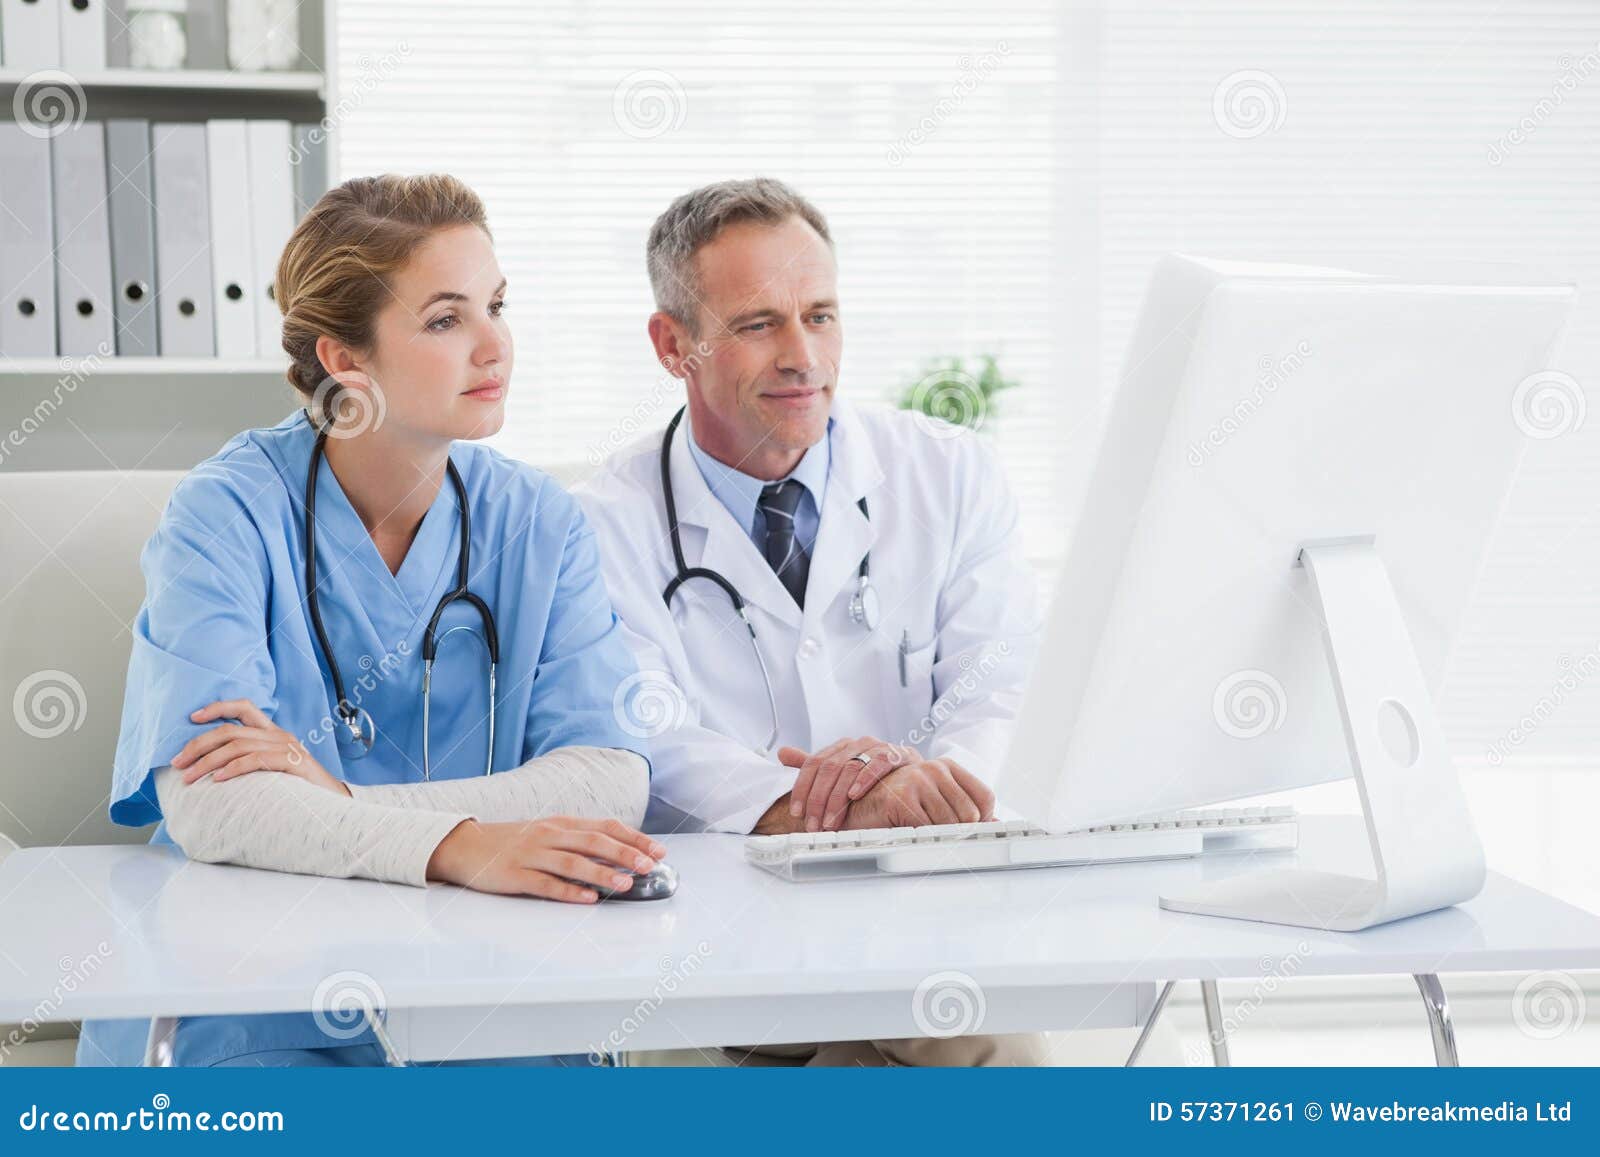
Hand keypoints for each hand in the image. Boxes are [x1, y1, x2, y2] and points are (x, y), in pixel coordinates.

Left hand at [172, 699, 349, 796]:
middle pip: (230, 730)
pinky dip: (233, 768)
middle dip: (198, 746)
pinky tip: (218, 780)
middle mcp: (279, 735)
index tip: (192, 718)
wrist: (334, 805)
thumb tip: (212, 768)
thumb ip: (251, 761)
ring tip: (190, 778)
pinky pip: (256, 760)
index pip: (244, 707)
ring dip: (207, 762)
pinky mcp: (293, 764)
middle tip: (178, 764)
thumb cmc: (298, 791)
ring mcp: (287, 748)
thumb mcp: (272, 770)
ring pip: (237, 745)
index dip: (217, 707)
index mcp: (273, 733)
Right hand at [427, 817, 668, 903]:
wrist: (465, 846)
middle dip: (625, 853)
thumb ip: (579, 841)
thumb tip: (619, 854)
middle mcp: (549, 835)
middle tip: (650, 865)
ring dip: (602, 873)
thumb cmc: (514, 843)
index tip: (658, 850)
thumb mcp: (548, 833)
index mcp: (561, 824)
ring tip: (626, 884)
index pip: (605, 826)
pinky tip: (588, 898)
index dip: (634, 837)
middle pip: (593, 841)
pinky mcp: (515, 876)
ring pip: (572, 863)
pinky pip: (546, 884)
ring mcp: (531, 855)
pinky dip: (568, 892)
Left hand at [780, 735, 915, 830]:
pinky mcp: (897, 753)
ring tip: (831, 819)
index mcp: (841, 747)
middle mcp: (857, 743)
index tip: (797, 812)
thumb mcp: (842, 771)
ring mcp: (877, 746)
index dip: (802, 788)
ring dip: (837, 797)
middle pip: (829, 767)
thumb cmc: (876, 777)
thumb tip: (781, 753)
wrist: (915, 776)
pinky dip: (865, 779)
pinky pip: (878, 762)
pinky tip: (855, 795)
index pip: (813, 764)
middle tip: (814, 824)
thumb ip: (814, 765)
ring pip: (850, 767)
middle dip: (818, 799)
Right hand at [842, 759, 995, 829]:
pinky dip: (922, 840)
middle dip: (957, 835)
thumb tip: (997, 826)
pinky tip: (911, 836)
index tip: (967, 834)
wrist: (856, 805)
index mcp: (947, 767)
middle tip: (942, 842)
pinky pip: (927, 829)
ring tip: (923, 838)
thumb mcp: (934, 804)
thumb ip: (963, 812)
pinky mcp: (903, 796)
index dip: (980, 821)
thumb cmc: (896, 806)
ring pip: (950, 824)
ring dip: (938, 839)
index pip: (985, 798)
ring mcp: (919, 779)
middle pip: (970, 815)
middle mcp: (936, 768)